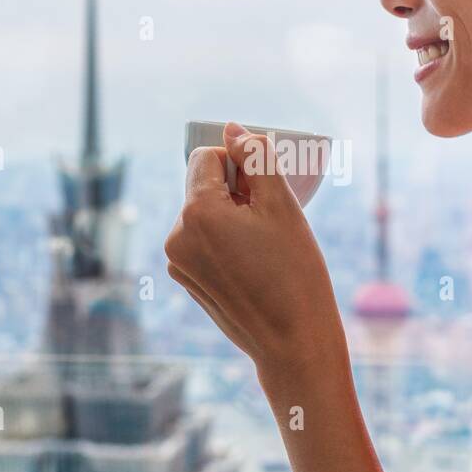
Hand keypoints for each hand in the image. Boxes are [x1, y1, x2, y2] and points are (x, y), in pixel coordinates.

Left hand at [164, 123, 344, 370]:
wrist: (294, 342)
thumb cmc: (294, 272)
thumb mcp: (282, 205)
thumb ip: (256, 158)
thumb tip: (233, 129)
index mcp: (196, 212)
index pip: (206, 157)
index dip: (238, 162)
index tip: (265, 188)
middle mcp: (177, 236)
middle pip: (203, 186)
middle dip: (235, 191)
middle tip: (271, 219)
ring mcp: (178, 262)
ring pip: (204, 214)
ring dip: (231, 215)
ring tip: (265, 245)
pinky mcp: (187, 280)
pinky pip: (202, 242)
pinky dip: (225, 240)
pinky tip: (254, 263)